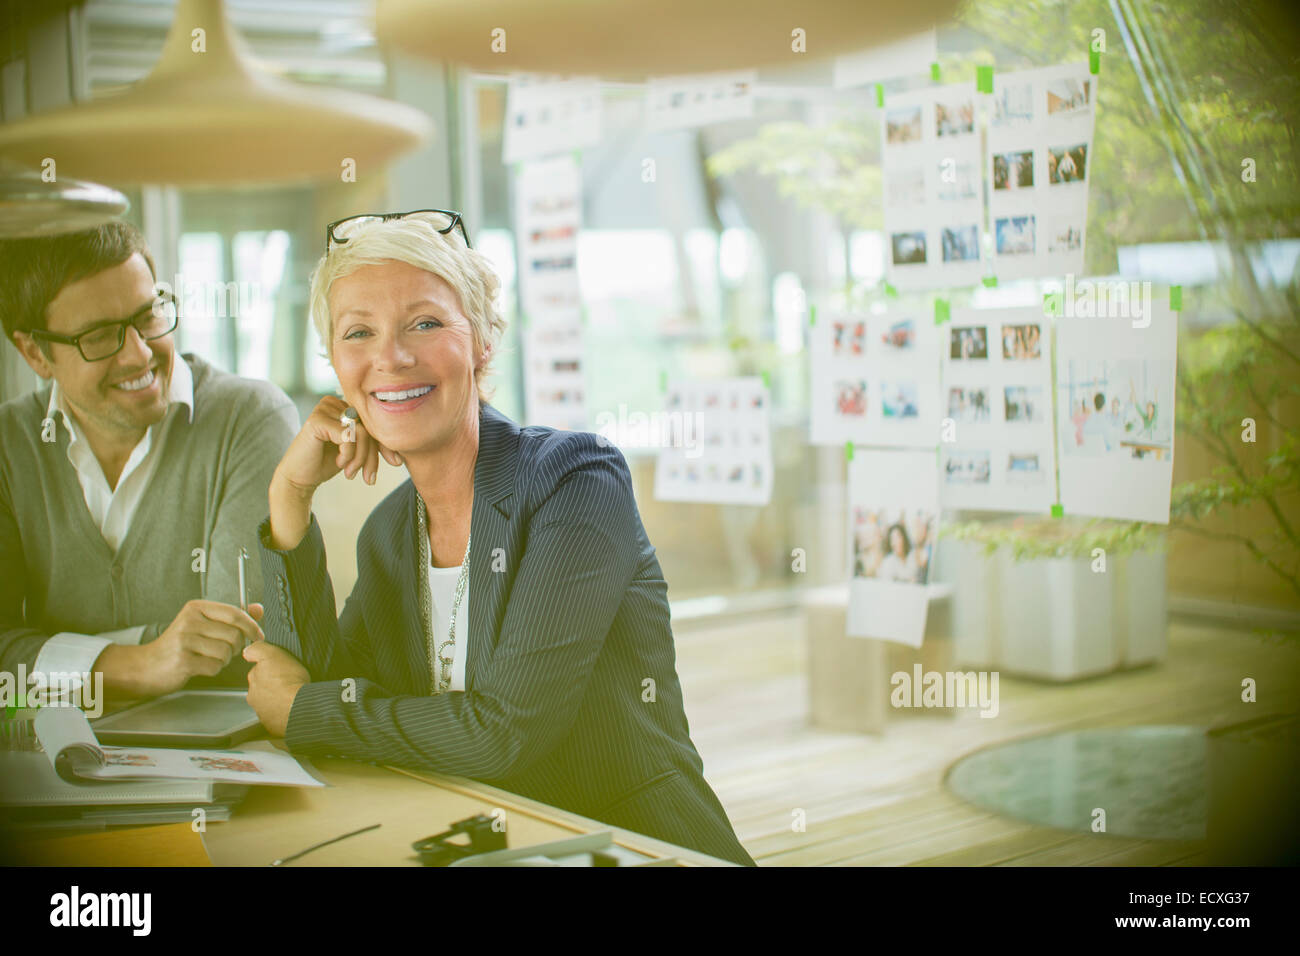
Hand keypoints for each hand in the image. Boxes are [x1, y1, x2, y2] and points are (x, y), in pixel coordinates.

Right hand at [100, 600, 264, 698]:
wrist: (146, 666)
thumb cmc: (178, 645)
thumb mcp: (202, 624)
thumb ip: (231, 616)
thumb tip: (258, 609)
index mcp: (196, 608)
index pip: (234, 613)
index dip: (251, 626)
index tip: (258, 635)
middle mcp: (190, 621)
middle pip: (234, 635)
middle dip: (236, 647)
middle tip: (226, 650)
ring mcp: (185, 641)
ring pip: (226, 652)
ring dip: (224, 659)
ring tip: (209, 657)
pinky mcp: (183, 660)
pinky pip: (215, 666)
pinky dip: (213, 669)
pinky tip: (201, 666)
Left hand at [243, 605, 309, 737]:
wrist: (302, 707)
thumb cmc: (290, 682)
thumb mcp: (272, 654)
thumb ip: (257, 650)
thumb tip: (247, 651)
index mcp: (254, 682)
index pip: (257, 672)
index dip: (269, 668)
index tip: (279, 668)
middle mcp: (255, 698)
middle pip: (262, 688)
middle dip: (272, 685)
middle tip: (288, 681)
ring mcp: (264, 714)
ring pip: (269, 703)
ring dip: (278, 699)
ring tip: (293, 695)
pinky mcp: (274, 726)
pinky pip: (278, 718)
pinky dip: (284, 713)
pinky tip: (294, 707)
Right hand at [273, 395, 401, 494]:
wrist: (299, 477)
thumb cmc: (327, 462)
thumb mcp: (356, 450)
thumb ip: (372, 442)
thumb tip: (401, 454)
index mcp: (344, 405)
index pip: (373, 422)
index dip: (386, 443)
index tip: (396, 463)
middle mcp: (334, 402)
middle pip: (369, 426)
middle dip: (373, 455)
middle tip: (369, 478)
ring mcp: (324, 409)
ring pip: (362, 432)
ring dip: (361, 458)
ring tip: (351, 473)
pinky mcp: (317, 420)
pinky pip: (348, 437)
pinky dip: (348, 455)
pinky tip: (339, 464)